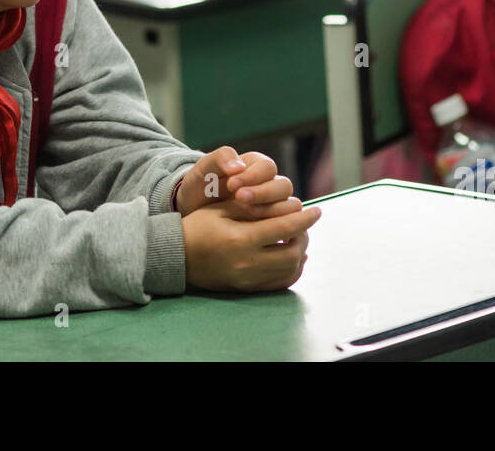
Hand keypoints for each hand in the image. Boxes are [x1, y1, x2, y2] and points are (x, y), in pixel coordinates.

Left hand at [176, 146, 300, 217]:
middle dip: (264, 193)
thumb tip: (238, 166)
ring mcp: (272, 205)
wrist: (194, 210)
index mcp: (256, 166)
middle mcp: (269, 185)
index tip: (232, 184)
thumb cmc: (201, 185)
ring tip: (247, 213)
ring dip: (272, 210)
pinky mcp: (271, 224)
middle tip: (240, 198)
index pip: (267, 168)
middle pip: (283, 186)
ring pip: (289, 206)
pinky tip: (257, 231)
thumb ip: (220, 159)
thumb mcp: (204, 169)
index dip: (253, 175)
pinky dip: (276, 227)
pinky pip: (285, 225)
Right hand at [182, 201, 318, 291]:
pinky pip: (280, 283)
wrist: (177, 257)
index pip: (284, 229)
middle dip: (304, 235)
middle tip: (305, 223)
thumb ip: (254, 207)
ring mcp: (247, 280)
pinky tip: (292, 255)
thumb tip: (287, 205)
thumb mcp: (222, 209)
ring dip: (300, 252)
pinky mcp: (247, 289)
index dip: (304, 219)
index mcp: (240, 240)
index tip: (317, 210)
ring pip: (290, 270)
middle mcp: (246, 264)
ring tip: (299, 236)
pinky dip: (292, 269)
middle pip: (292, 252)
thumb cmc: (198, 227)